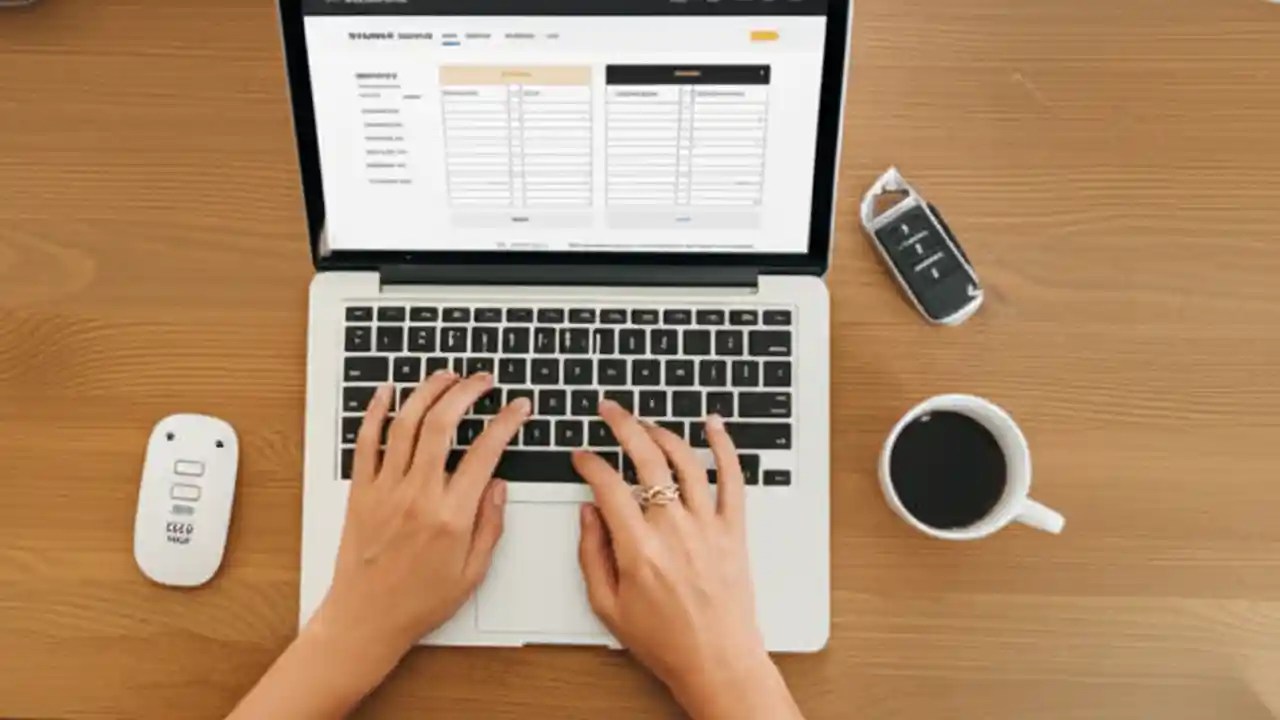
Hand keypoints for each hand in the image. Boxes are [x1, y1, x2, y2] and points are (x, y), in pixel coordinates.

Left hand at [310, 371, 529, 677]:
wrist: (366, 618)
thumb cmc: (418, 601)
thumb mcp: (472, 572)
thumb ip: (490, 525)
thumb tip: (499, 485)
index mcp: (451, 516)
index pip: (485, 452)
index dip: (505, 422)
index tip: (517, 408)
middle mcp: (417, 495)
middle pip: (442, 424)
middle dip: (466, 392)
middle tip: (481, 380)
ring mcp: (385, 490)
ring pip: (405, 424)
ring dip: (427, 391)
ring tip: (445, 376)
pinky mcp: (360, 492)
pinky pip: (366, 442)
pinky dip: (376, 412)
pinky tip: (387, 392)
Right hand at [573, 401, 802, 719]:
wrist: (716, 660)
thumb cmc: (664, 640)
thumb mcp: (608, 605)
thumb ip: (591, 554)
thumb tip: (587, 513)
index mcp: (638, 549)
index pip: (607, 486)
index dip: (589, 463)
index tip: (581, 456)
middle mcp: (673, 529)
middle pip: (645, 458)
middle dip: (622, 425)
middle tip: (609, 410)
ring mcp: (707, 526)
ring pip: (684, 460)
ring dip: (662, 431)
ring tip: (646, 421)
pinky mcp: (733, 529)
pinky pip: (732, 478)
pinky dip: (724, 447)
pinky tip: (713, 426)